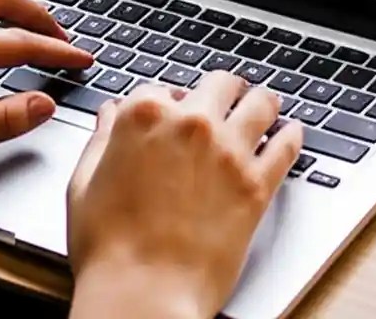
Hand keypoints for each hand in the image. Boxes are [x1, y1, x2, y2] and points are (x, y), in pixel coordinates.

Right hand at [67, 72, 302, 318]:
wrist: (144, 292)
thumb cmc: (108, 248)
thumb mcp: (83, 185)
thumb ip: (101, 141)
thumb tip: (110, 116)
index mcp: (142, 117)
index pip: (160, 87)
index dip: (167, 99)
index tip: (173, 108)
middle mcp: (190, 124)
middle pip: (219, 83)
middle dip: (222, 90)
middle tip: (226, 97)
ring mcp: (228, 151)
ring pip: (261, 102)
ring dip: (261, 102)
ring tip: (263, 106)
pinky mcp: (257, 183)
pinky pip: (288, 146)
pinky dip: (291, 136)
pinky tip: (290, 133)